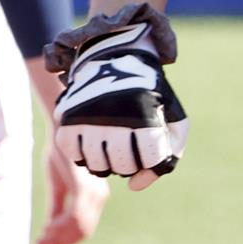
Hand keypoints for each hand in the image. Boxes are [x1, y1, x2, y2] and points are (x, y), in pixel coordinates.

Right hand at [38, 142, 108, 243]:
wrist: (62, 132)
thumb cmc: (60, 155)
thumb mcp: (58, 186)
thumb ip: (57, 208)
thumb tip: (51, 230)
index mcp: (96, 197)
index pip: (84, 228)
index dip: (66, 242)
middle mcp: (99, 197)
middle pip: (82, 231)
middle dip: (61, 243)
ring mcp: (93, 193)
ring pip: (78, 227)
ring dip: (58, 238)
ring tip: (40, 242)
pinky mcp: (84, 188)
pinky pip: (74, 216)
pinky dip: (59, 227)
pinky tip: (46, 229)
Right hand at [47, 4, 187, 190]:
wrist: (117, 57)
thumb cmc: (150, 94)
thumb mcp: (174, 117)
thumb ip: (169, 155)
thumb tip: (135, 186)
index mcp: (145, 115)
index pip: (151, 161)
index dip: (153, 158)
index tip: (150, 142)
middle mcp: (115, 118)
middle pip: (123, 167)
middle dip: (130, 161)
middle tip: (129, 144)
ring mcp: (88, 119)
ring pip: (97, 166)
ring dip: (107, 160)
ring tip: (112, 143)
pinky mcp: (68, 119)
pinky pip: (74, 156)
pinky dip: (84, 153)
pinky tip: (93, 139)